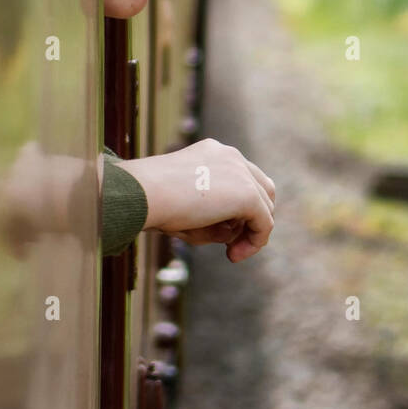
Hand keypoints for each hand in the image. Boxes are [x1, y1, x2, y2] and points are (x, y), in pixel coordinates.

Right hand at [116, 138, 275, 261]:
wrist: (142, 193)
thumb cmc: (152, 201)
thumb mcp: (183, 205)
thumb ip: (210, 216)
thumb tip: (230, 235)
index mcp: (213, 152)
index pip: (242, 178)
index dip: (240, 207)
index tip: (223, 231)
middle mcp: (231, 156)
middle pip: (262, 189)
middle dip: (251, 219)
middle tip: (230, 244)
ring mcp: (241, 173)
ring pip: (264, 208)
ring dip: (250, 232)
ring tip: (228, 252)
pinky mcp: (247, 194)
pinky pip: (264, 223)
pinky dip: (254, 242)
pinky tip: (233, 256)